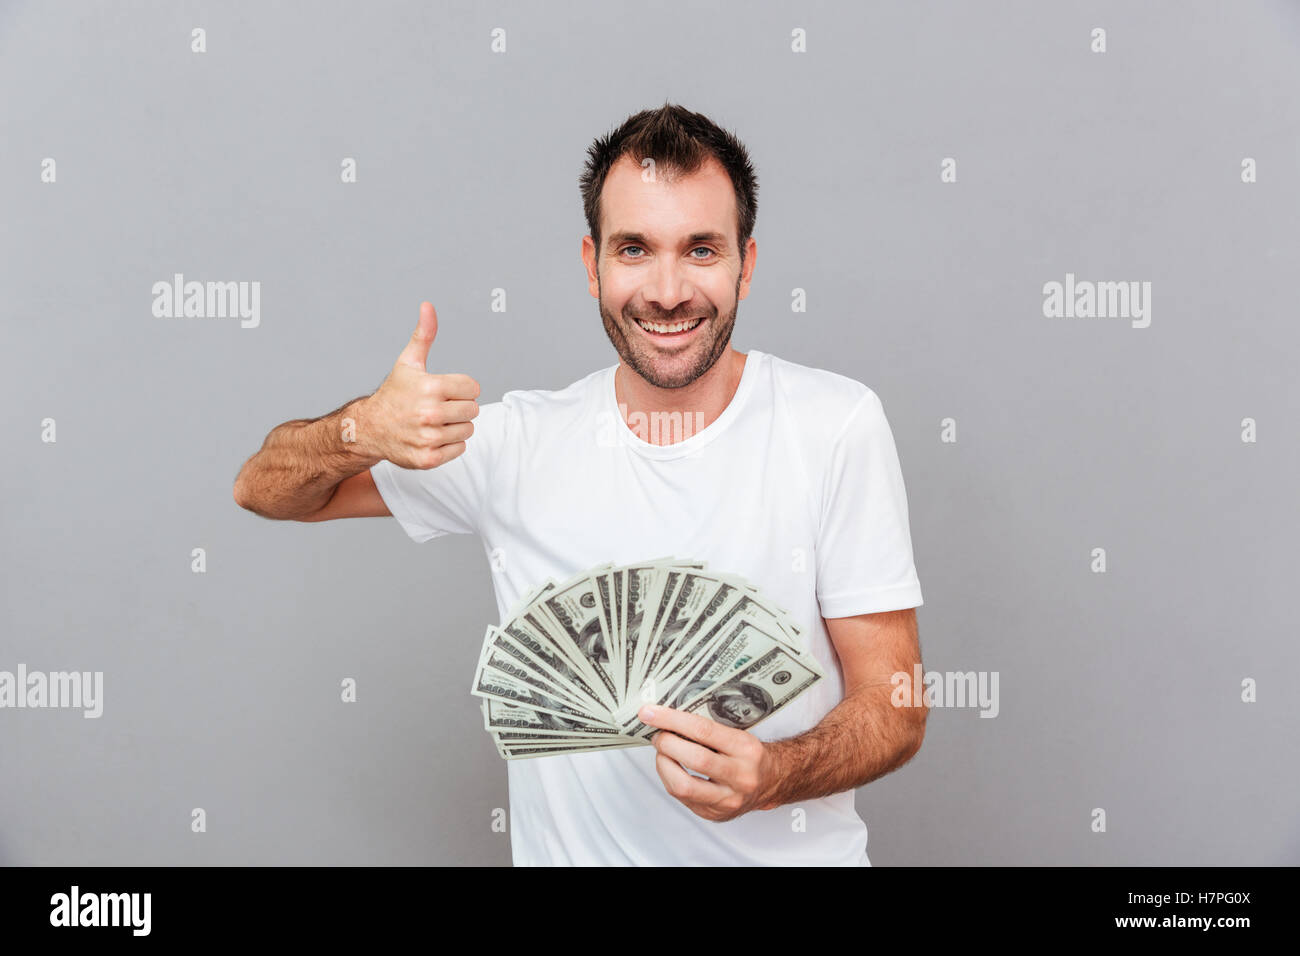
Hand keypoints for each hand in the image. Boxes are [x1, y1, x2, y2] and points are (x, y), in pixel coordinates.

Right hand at [357, 302, 480, 467]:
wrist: (370, 428)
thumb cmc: (394, 393)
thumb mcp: (408, 362)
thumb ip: (424, 335)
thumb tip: (428, 306)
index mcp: (431, 387)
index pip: (473, 388)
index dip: (461, 388)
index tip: (444, 391)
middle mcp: (430, 414)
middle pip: (473, 410)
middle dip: (460, 407)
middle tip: (439, 407)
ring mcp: (428, 438)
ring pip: (468, 430)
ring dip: (455, 426)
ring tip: (435, 422)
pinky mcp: (428, 458)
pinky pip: (460, 449)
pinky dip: (450, 444)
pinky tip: (432, 436)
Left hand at [638, 704, 783, 821]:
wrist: (771, 782)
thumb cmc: (749, 754)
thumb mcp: (737, 734)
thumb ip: (706, 729)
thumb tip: (668, 718)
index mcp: (746, 749)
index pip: (703, 730)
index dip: (671, 720)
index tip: (650, 712)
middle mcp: (740, 776)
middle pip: (693, 759)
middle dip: (666, 743)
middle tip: (657, 734)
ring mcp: (728, 799)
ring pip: (682, 786)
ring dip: (663, 764)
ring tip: (662, 752)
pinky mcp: (714, 814)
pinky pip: (682, 798)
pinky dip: (670, 779)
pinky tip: (671, 767)